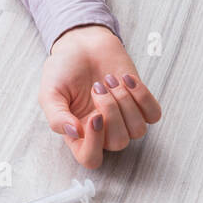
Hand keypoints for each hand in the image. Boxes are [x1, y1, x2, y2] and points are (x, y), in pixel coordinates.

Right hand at [38, 24, 161, 169]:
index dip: (95, 143)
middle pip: (118, 143)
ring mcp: (124, 119)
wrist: (82, 43)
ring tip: (109, 80)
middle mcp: (103, 132)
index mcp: (78, 135)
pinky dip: (143, 96)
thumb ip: (56, 117)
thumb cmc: (63, 69)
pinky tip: (126, 79)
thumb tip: (73, 133)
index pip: (91, 158)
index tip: (94, 116)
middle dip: (111, 111)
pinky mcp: (141, 104)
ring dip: (125, 101)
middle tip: (97, 86)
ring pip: (138, 130)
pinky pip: (153, 114)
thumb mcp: (49, 93)